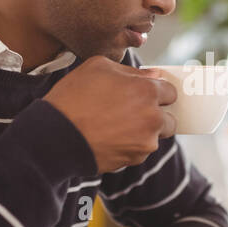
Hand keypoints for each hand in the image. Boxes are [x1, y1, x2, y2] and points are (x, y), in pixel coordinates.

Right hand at [43, 56, 176, 172]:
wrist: (56, 135)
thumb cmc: (74, 96)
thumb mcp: (99, 67)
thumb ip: (131, 70)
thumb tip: (153, 76)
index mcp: (147, 91)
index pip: (171, 92)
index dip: (158, 92)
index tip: (147, 94)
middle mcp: (152, 118)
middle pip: (170, 119)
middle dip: (157, 115)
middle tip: (134, 112)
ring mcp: (145, 142)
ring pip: (155, 137)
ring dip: (144, 132)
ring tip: (116, 126)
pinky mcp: (134, 159)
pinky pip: (140, 151)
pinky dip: (130, 145)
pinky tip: (109, 137)